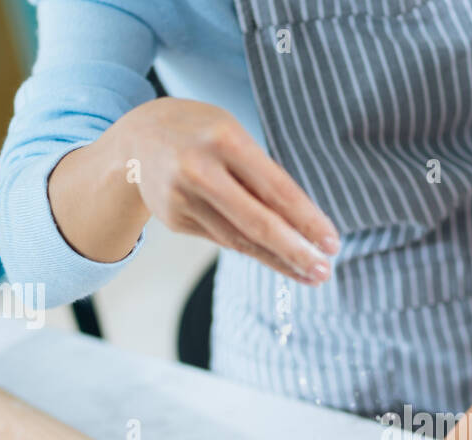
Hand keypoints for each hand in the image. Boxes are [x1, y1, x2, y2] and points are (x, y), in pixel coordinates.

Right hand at [120, 97, 339, 282]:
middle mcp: (199, 170)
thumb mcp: (234, 136)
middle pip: (257, 223)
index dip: (308, 220)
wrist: (138, 138)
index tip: (333, 242)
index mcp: (224, 140)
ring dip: (280, 260)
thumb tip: (304, 225)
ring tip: (311, 274)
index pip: (276, 189)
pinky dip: (255, 253)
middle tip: (324, 271)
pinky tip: (279, 261)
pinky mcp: (174, 220)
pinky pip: (224, 240)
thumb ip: (263, 176)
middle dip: (296, 251)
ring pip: (241, 240)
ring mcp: (182, 198)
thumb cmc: (202, 134)